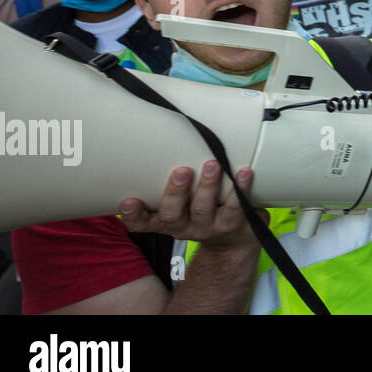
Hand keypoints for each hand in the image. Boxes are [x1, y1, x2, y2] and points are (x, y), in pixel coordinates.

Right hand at [119, 163, 261, 249]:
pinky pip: (236, 207)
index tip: (128, 201)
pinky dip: (240, 189)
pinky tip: (244, 172)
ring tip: (213, 165)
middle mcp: (182, 227)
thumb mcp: (179, 200)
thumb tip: (162, 132)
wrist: (232, 239)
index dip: (133, 215)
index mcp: (163, 221)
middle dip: (175, 193)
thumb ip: (168, 179)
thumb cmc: (198, 208)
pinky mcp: (231, 224)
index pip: (141, 222)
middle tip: (181, 171)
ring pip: (203, 210)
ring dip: (207, 186)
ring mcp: (207, 227)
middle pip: (172, 215)